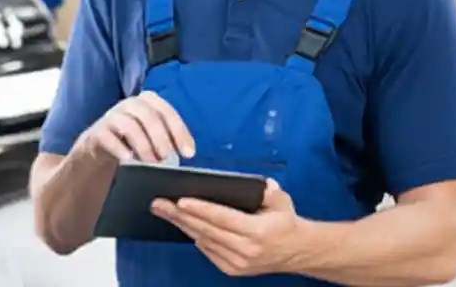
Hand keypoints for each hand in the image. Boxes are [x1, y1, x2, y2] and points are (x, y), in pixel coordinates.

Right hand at [74, 91, 194, 163]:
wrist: (99, 149)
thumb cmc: (133, 143)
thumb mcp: (152, 137)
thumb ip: (168, 139)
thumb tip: (187, 154)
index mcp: (148, 101)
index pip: (167, 112)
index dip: (180, 132)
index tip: (189, 153)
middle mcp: (131, 104)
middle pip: (149, 117)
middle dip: (161, 139)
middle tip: (167, 159)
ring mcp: (112, 115)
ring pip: (130, 126)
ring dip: (143, 146)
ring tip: (150, 164)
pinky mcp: (97, 131)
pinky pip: (108, 137)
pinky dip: (119, 148)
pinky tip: (128, 160)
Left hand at [152, 179, 305, 276]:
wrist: (296, 251)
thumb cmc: (285, 222)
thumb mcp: (283, 201)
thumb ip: (270, 192)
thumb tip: (260, 185)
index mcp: (257, 232)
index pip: (222, 218)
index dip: (200, 209)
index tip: (180, 201)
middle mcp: (246, 250)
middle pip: (206, 230)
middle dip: (180, 215)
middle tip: (160, 203)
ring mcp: (237, 262)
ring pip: (203, 241)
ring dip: (183, 225)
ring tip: (165, 211)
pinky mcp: (232, 269)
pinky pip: (208, 251)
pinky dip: (195, 236)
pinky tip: (184, 224)